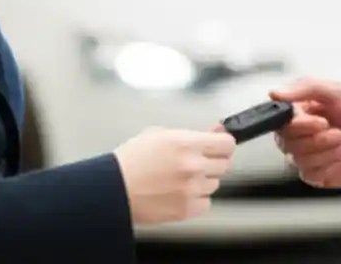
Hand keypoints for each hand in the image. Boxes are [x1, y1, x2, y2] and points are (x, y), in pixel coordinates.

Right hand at [113, 127, 235, 225]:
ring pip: (214, 184)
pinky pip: (206, 203)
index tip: (219, 146)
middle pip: (224, 164)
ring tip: (178, 179)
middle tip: (194, 162)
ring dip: (202, 181)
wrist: (112, 189)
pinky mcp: (186, 209)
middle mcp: (193, 166)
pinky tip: (179, 193)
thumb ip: (192, 134)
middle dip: (212, 162)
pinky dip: (196, 199)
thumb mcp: (159, 135)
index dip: (223, 144)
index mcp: (186, 143)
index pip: (227, 144)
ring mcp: (191, 189)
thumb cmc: (131, 161)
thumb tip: (216, 131)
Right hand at [270, 78, 340, 190]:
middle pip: (285, 140)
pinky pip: (309, 172)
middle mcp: (301, 134)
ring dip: (325, 149)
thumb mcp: (337, 91)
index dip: (296, 122)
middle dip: (314, 136)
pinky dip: (329, 163)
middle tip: (336, 129)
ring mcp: (308, 155)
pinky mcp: (316, 174)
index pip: (280, 120)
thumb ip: (304, 88)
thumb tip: (274, 92)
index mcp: (302, 112)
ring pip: (297, 157)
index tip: (317, 120)